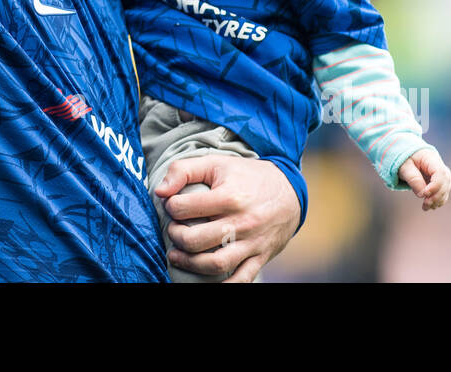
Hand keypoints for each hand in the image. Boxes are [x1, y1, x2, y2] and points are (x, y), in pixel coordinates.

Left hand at [155, 155, 300, 282]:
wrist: (289, 190)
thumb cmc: (246, 176)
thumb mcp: (216, 163)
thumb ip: (183, 170)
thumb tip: (160, 191)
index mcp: (229, 196)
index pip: (184, 207)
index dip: (171, 206)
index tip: (173, 204)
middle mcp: (241, 222)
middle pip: (196, 240)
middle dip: (176, 236)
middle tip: (173, 229)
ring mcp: (252, 243)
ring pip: (215, 264)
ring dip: (189, 263)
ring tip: (177, 255)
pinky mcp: (260, 257)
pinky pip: (241, 280)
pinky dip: (222, 286)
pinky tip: (204, 280)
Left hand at [396, 148, 450, 209]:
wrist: (406, 155)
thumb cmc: (404, 158)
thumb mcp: (404, 166)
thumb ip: (413, 179)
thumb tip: (422, 194)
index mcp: (431, 158)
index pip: (440, 173)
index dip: (435, 185)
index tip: (425, 194)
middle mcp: (440, 166)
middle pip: (445, 183)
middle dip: (436, 196)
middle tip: (425, 205)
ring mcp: (441, 175)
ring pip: (445, 189)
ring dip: (437, 200)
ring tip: (425, 207)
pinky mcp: (439, 182)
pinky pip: (442, 193)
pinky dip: (437, 200)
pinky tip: (429, 206)